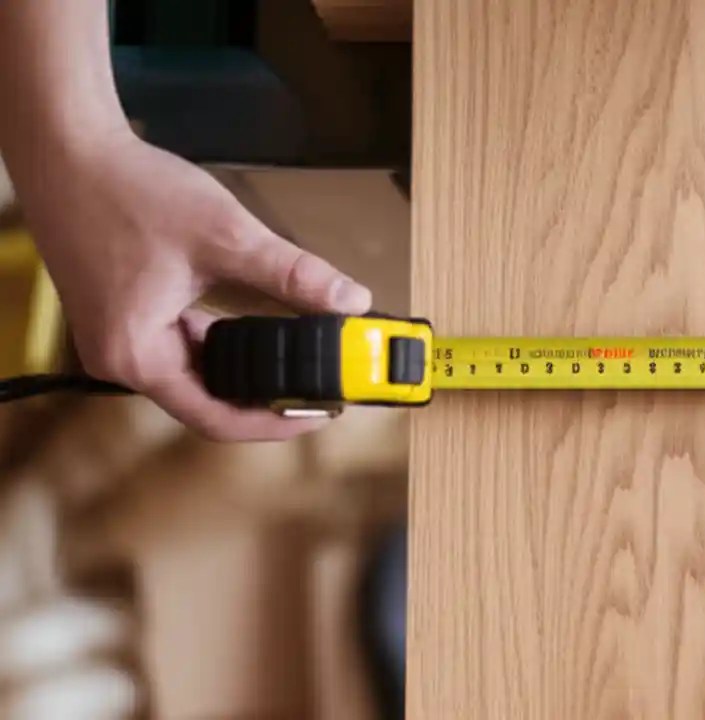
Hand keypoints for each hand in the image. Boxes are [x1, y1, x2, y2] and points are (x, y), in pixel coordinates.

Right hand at [19, 130, 372, 440]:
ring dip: (247, 365)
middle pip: (207, 400)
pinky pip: (182, 346)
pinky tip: (260, 329)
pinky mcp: (125, 317)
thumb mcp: (226, 236)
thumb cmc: (130, 190)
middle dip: (267, 393)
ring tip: (303, 357)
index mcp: (136, 356)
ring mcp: (119, 339)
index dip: (275, 422)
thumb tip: (351, 301)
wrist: (68, 148)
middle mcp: (121, 358)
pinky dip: (222, 340)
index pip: (216, 418)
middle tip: (323, 383)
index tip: (322, 412)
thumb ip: (293, 274)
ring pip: (197, 372)